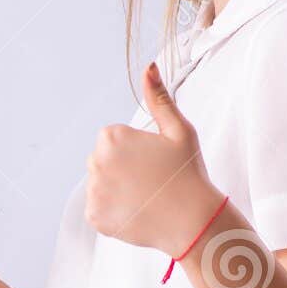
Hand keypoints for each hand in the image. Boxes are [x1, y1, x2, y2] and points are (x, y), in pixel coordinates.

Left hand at [85, 61, 222, 255]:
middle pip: (103, 160)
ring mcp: (93, 191)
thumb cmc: (187, 173)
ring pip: (101, 184)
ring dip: (116, 189)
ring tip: (145, 196)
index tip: (153, 160)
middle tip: (151, 179)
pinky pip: (99, 208)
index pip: (112, 139)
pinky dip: (114, 211)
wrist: (193, 221)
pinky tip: (137, 210)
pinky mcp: (94, 216)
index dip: (135, 149)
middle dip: (122, 167)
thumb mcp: (179, 130)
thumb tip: (148, 66)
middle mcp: (94, 162)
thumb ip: (159, 98)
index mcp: (110, 137)